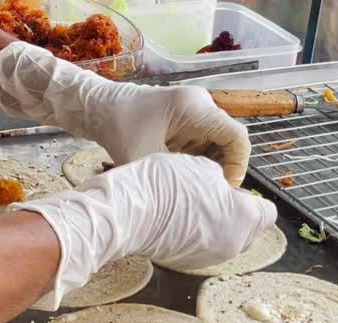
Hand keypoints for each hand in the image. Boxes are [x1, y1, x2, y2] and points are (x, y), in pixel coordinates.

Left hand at [0, 42, 251, 186]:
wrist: (99, 108)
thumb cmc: (118, 128)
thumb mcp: (145, 160)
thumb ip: (174, 179)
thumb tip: (198, 202)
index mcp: (195, 108)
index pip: (237, 137)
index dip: (238, 166)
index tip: (223, 188)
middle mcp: (202, 104)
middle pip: (229, 142)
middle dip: (222, 169)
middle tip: (206, 192)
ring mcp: (196, 109)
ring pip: (218, 144)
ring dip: (209, 166)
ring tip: (191, 184)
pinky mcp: (189, 117)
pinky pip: (205, 142)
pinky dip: (197, 160)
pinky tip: (181, 174)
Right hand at [12, 153, 276, 309]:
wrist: (128, 212)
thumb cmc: (168, 184)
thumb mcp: (204, 167)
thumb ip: (223, 181)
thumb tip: (222, 190)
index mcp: (245, 220)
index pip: (267, 213)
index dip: (253, 198)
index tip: (236, 188)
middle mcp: (233, 245)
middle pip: (248, 231)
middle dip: (237, 214)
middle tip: (214, 194)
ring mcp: (208, 258)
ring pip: (224, 240)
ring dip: (216, 225)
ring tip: (192, 205)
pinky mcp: (184, 262)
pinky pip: (201, 246)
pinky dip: (195, 235)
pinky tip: (176, 219)